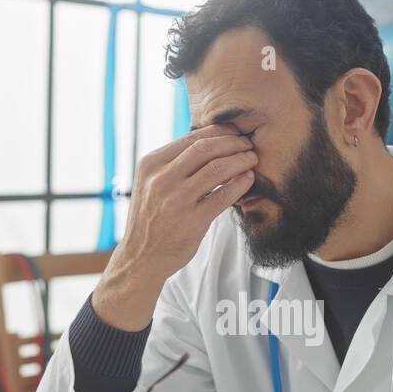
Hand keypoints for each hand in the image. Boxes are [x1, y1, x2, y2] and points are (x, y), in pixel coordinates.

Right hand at [93, 125, 256, 330]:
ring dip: (240, 160)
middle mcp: (162, 179)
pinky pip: (224, 196)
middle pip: (206, 148)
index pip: (191, 138)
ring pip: (217, 169)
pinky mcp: (193, 221)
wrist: (140, 258)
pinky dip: (240, 184)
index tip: (235, 134)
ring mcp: (177, 200)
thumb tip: (208, 143)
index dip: (219, 133)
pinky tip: (248, 180)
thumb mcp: (151, 184)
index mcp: (151, 164)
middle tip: (248, 144)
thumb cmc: (152, 219)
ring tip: (252, 159)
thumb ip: (173, 164)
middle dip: (232, 142)